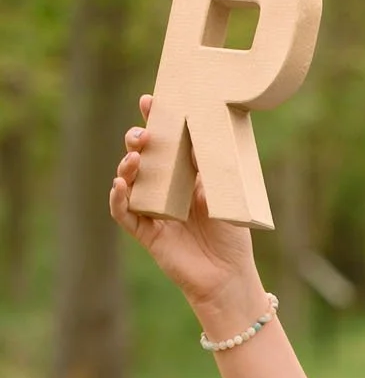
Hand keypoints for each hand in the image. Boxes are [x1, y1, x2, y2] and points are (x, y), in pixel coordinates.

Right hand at [109, 94, 258, 310]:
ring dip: (127, 166)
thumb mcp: (224, 192)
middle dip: (137, 140)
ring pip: (129, 182)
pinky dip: (118, 198)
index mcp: (186, 176)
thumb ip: (209, 165)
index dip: (156, 120)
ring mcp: (153, 211)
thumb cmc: (232, 235)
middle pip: (142, 157)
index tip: (149, 101)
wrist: (229, 276)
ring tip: (135, 158)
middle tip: (143, 134)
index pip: (167, 142)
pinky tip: (120, 185)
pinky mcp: (146, 234)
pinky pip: (124, 213)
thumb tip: (200, 128)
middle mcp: (166, 190)